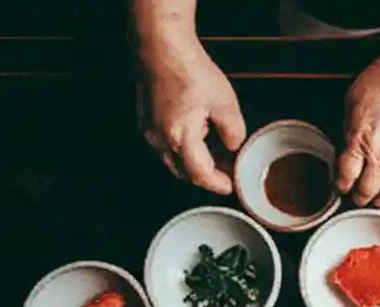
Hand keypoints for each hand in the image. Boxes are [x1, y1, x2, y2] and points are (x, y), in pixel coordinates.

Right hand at [139, 43, 245, 194]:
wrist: (161, 46)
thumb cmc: (188, 68)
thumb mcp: (225, 101)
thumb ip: (234, 132)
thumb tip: (235, 147)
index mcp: (180, 137)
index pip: (201, 175)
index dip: (218, 184)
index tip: (231, 186)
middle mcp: (160, 140)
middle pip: (185, 173)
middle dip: (207, 176)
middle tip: (227, 172)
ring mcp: (149, 132)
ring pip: (174, 162)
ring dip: (194, 164)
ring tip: (216, 155)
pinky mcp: (145, 123)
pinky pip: (165, 147)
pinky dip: (182, 150)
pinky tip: (197, 138)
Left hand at [336, 46, 379, 206]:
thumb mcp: (351, 103)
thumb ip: (348, 131)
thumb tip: (346, 150)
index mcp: (361, 141)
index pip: (346, 177)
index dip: (340, 186)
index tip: (340, 186)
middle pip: (366, 192)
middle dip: (357, 198)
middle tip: (354, 196)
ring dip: (378, 199)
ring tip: (373, 197)